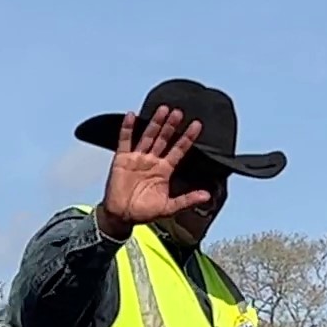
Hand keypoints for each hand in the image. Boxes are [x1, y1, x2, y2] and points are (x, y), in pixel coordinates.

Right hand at [97, 105, 207, 235]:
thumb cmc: (143, 212)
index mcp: (164, 170)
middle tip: (179, 112)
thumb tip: (206, 196)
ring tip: (163, 109)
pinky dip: (127, 128)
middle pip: (164, 139)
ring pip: (148, 136)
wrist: (121, 217)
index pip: (178, 150)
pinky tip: (131, 116)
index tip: (196, 125)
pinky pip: (125, 140)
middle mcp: (152, 161)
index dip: (187, 138)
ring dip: (155, 123)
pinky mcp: (122, 159)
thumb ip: (187, 200)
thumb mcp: (169, 208)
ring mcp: (137, 158)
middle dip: (171, 126)